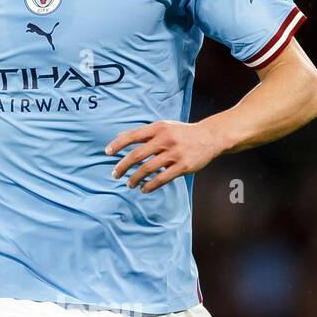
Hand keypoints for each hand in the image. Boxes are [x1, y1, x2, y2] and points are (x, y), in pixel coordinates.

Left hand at [105, 119, 224, 192]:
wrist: (210, 137)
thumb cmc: (182, 133)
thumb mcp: (163, 126)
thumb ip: (143, 132)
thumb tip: (119, 137)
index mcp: (158, 128)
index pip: (133, 135)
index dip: (118, 144)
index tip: (107, 152)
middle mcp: (165, 140)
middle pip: (137, 155)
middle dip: (123, 166)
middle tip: (115, 174)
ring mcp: (174, 154)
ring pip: (148, 169)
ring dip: (135, 178)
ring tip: (129, 184)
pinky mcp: (182, 166)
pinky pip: (162, 178)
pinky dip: (150, 186)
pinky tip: (144, 189)